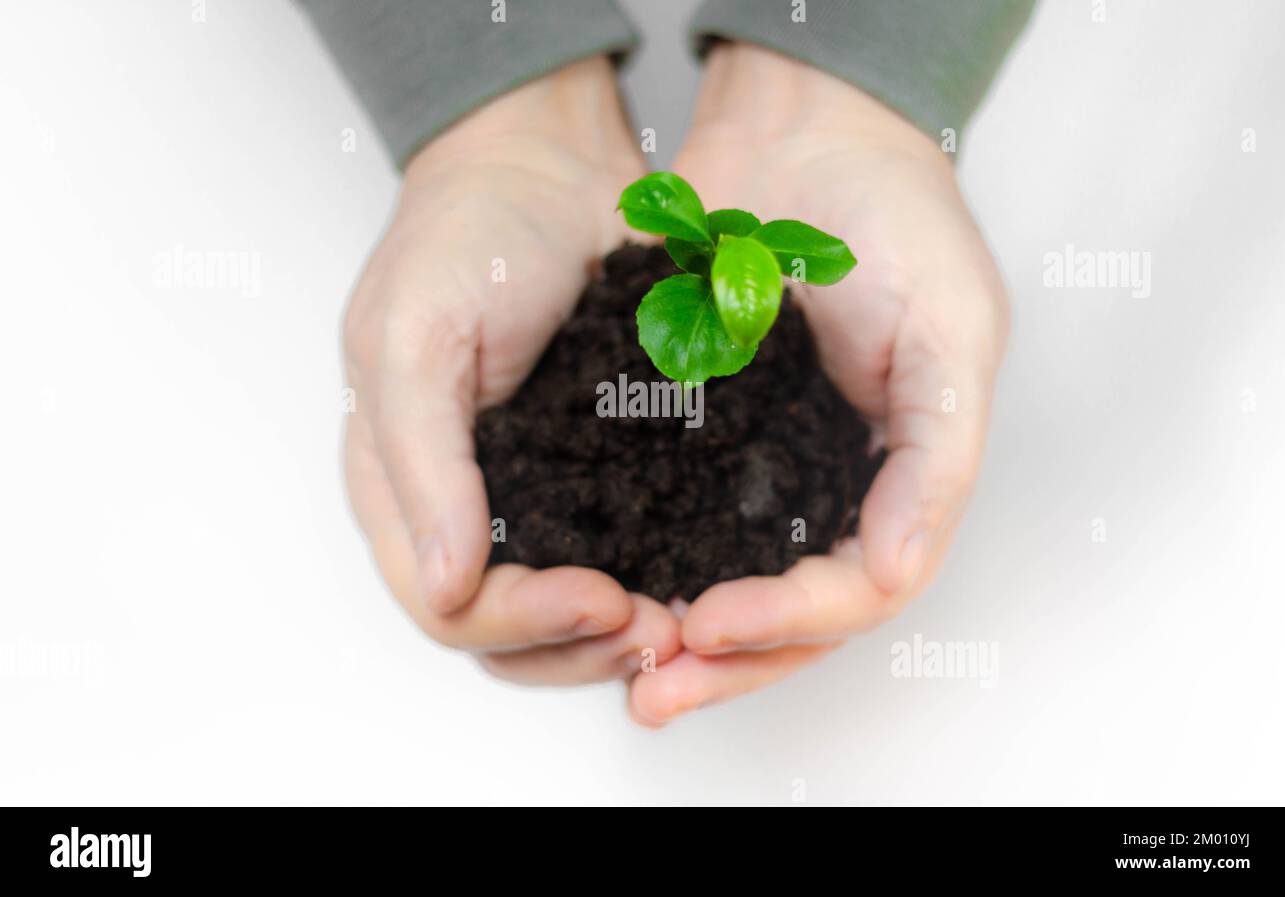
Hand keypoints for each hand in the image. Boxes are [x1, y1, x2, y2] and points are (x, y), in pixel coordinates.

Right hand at [343, 58, 679, 685]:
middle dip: (580, 645)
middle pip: (509, 632)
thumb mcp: (416, 337)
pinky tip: (704, 578)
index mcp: (403, 488)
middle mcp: (468, 509)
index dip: (522, 622)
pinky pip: (623, 551)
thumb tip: (444, 586)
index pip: (448, 607)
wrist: (549, 166)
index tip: (601, 599)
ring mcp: (538, 496)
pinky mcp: (601, 471)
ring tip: (686, 620)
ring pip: (566, 612)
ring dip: (622, 632)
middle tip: (659, 627)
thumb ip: (423, 464)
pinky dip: (659, 578)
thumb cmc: (464, 235)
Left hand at [628, 44, 1009, 724]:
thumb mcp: (951, 327)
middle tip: (656, 690)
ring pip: (723, 582)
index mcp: (900, 477)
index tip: (714, 620)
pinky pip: (667, 516)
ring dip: (676, 635)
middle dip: (724, 661)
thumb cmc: (895, 216)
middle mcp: (830, 488)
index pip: (857, 589)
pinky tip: (593, 589)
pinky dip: (639, 561)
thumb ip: (937, 454)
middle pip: (786, 614)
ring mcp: (761, 466)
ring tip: (620, 667)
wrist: (801, 131)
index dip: (791, 620)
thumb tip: (899, 570)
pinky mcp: (696, 434)